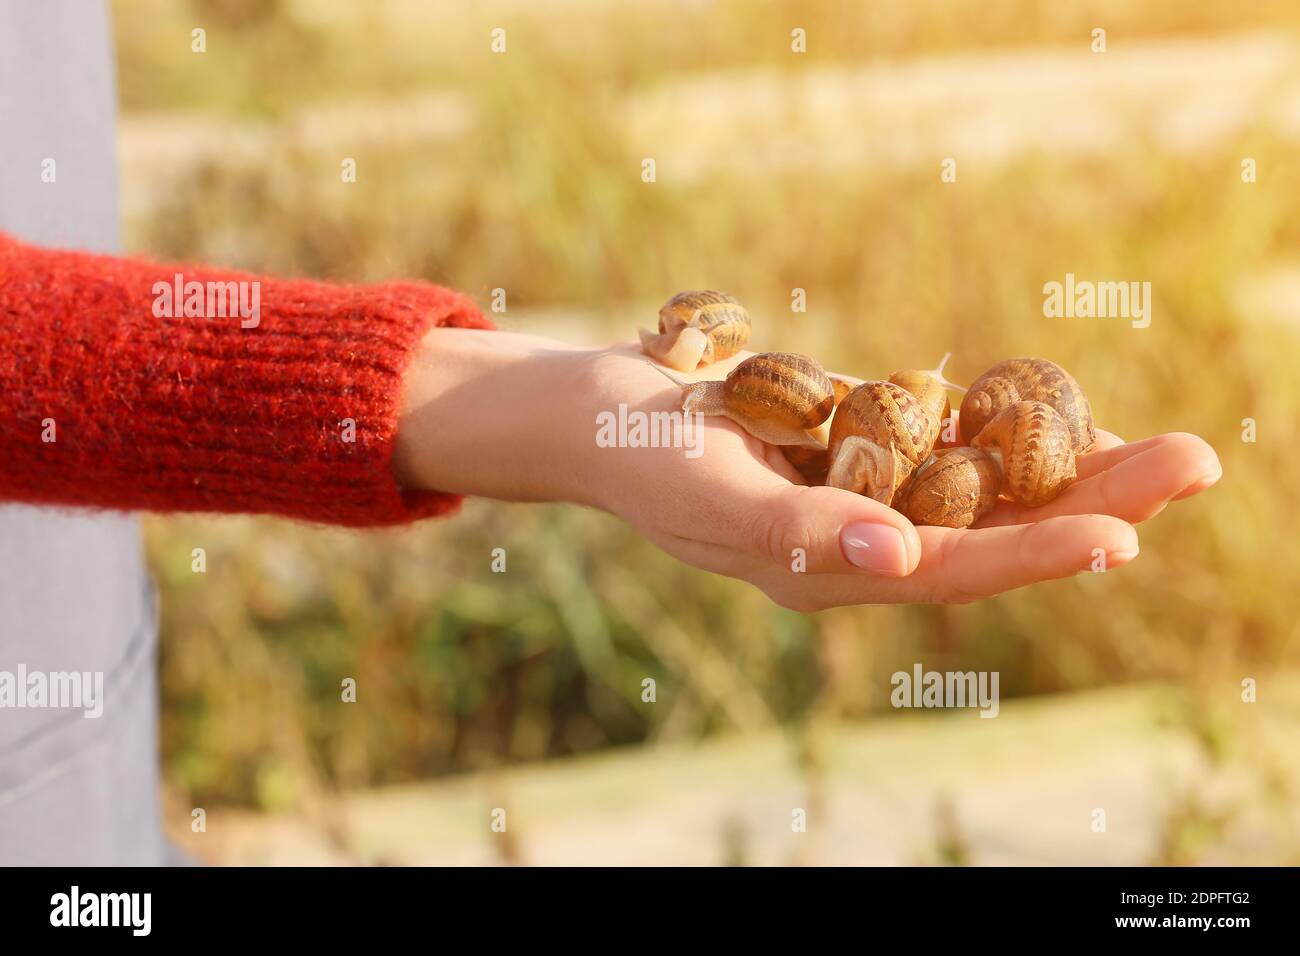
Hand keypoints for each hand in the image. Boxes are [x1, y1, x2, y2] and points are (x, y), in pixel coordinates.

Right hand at [396, 332, 1221, 608]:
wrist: (603, 415)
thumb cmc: (642, 456)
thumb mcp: (710, 493)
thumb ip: (798, 533)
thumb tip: (899, 562)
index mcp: (830, 573)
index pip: (950, 573)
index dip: (1033, 558)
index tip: (1121, 535)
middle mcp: (865, 542)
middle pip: (996, 532)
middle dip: (1093, 502)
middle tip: (1193, 462)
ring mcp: (869, 492)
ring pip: (990, 489)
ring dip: (1076, 466)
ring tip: (1169, 447)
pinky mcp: (866, 443)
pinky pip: (954, 442)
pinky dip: (1014, 429)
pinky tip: (1074, 413)